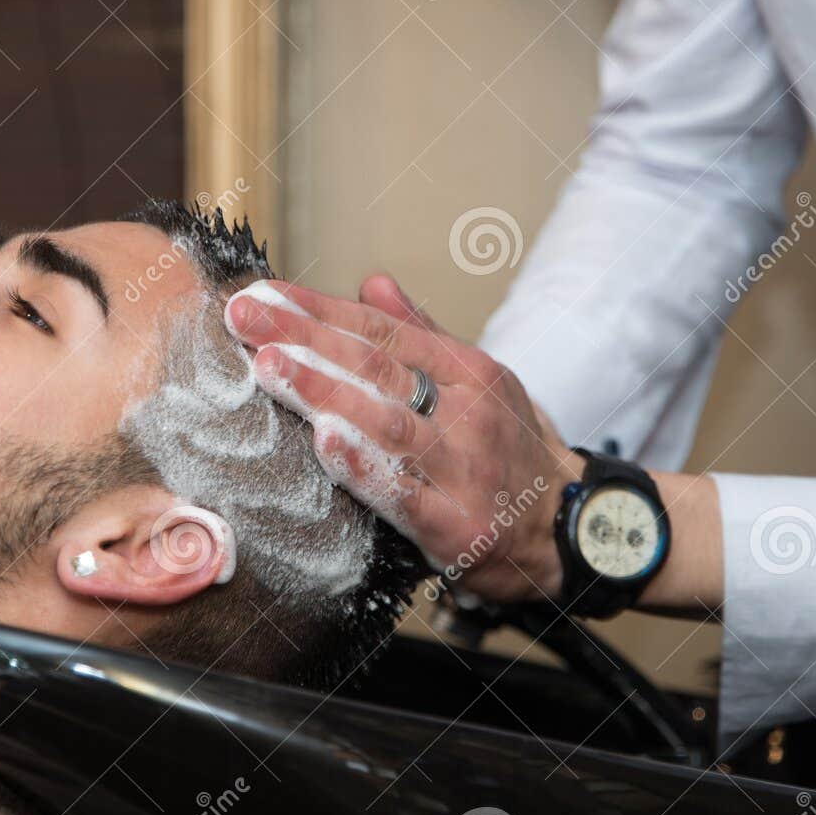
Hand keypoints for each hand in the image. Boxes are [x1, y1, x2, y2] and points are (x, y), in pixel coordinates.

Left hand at [224, 273, 582, 603]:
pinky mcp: (457, 524)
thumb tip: (372, 285)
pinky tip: (325, 444)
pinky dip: (365, 468)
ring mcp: (462, 469)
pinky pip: (405, 493)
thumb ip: (423, 335)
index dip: (319, 309)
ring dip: (324, 392)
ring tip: (269, 367)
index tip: (264, 293)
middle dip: (305, 337)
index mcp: (467, 370)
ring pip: (386, 423)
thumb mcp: (481, 381)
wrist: (570, 529)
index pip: (382, 330)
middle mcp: (466, 413)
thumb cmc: (513, 450)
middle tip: (245, 316)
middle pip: (377, 367)